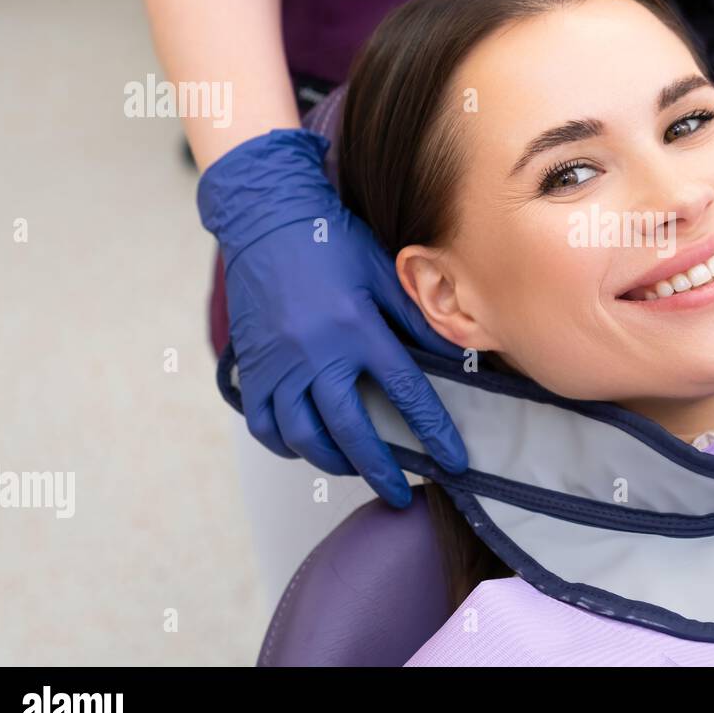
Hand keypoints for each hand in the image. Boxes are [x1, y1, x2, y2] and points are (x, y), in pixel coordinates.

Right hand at [197, 129, 467, 506]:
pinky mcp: (253, 366)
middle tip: (401, 493)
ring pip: (304, 437)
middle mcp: (316, 354)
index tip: (455, 462)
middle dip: (380, 470)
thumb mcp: (385, 273)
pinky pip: (264, 424)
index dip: (434, 433)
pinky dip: (286, 445)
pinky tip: (308, 447)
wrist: (266, 218)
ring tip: (357, 468)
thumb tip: (459, 355)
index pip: (407, 394)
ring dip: (334, 462)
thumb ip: (418, 319)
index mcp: (357, 329)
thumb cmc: (333, 242)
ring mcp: (279, 365)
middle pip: (352, 432)